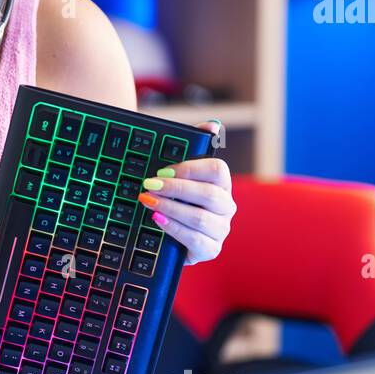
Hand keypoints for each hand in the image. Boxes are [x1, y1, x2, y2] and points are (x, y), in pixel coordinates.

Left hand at [137, 119, 234, 264]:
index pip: (217, 171)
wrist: (166, 234)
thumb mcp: (178, 173)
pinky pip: (195, 239)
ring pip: (200, 217)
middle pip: (209, 195)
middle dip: (176, 188)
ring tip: (148, 201)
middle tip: (149, 185)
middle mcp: (226, 206)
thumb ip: (193, 146)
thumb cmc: (174, 199)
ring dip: (171, 208)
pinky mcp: (210, 249)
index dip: (190, 169)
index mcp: (222, 184)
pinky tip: (157, 220)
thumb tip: (212, 124)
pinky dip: (174, 229)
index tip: (163, 169)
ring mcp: (221, 229)